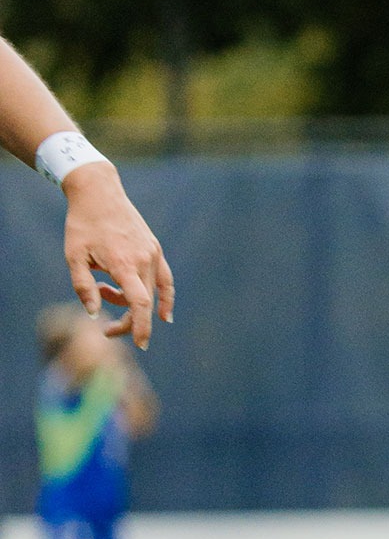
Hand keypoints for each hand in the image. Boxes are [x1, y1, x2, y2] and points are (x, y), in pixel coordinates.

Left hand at [63, 163, 172, 348]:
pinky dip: (163, 296)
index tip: (141, 345)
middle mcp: (144, 259)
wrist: (99, 193)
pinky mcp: (155, 248)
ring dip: (132, 303)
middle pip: (144, 302)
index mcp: (124, 263)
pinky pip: (163, 278)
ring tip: (104, 290)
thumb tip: (95, 315)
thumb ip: (84, 288)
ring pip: (152, 290)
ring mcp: (153, 252)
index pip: (140, 303)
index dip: (141, 326)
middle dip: (128, 321)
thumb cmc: (82, 225)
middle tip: (106, 330)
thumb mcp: (74, 258)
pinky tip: (164, 312)